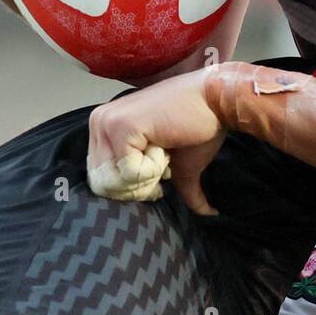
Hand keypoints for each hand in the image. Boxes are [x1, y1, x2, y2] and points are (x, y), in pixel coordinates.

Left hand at [88, 72, 227, 212]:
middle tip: (162, 168)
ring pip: (113, 181)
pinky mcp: (121, 126)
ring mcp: (107, 122)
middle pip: (103, 184)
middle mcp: (99, 121)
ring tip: (163, 154)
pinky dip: (152, 170)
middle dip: (137, 188)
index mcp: (104, 127)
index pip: (99, 180)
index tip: (158, 177)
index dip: (130, 190)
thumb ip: (171, 185)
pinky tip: (165, 147)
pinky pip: (129, 173)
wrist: (216, 99)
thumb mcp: (176, 163)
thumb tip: (206, 215)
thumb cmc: (197, 127)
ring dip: (146, 178)